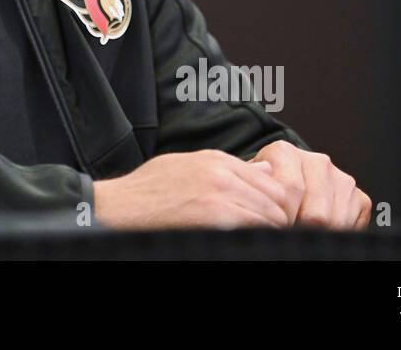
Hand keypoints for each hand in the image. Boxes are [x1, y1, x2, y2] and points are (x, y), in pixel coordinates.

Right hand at [92, 149, 293, 229]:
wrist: (123, 206)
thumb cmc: (149, 188)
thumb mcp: (187, 164)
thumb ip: (228, 165)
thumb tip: (264, 168)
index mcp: (217, 160)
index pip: (270, 180)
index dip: (275, 202)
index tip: (269, 216)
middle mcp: (223, 174)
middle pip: (275, 199)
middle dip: (276, 218)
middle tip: (268, 232)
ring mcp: (220, 196)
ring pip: (270, 217)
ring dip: (268, 230)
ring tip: (253, 237)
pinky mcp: (215, 219)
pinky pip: (253, 229)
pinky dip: (254, 236)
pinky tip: (240, 240)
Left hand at [250, 140, 370, 228]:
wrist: (286, 187)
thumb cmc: (266, 189)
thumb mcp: (251, 183)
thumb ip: (253, 183)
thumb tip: (259, 186)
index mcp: (285, 152)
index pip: (290, 189)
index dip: (282, 216)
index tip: (275, 225)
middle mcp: (317, 161)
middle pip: (314, 211)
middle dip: (299, 226)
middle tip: (287, 230)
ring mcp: (341, 178)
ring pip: (332, 220)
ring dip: (316, 231)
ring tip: (300, 227)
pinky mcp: (359, 197)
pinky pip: (350, 224)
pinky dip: (334, 232)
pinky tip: (319, 228)